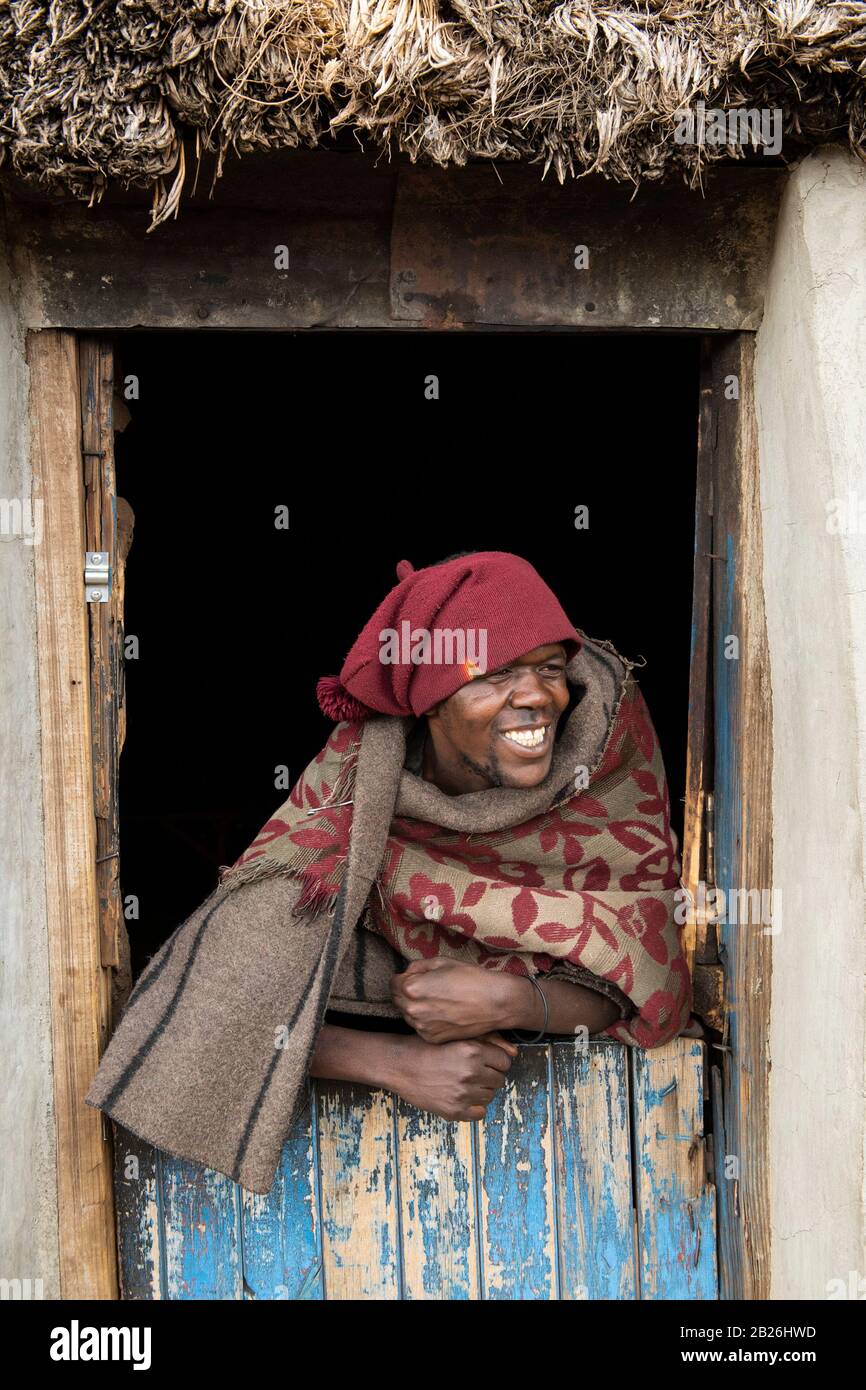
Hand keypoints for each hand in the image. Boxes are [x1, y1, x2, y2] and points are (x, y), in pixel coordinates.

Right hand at [388, 1031, 517, 1120]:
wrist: (400, 1065)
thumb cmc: (429, 1047)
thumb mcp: (458, 1036)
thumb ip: (490, 1040)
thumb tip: (515, 1052)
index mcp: (473, 1051)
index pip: (505, 1062)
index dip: (495, 1061)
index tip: (483, 1060)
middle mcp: (470, 1072)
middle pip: (499, 1080)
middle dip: (489, 1075)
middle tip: (470, 1071)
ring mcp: (463, 1094)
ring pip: (490, 1096)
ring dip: (481, 1090)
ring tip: (462, 1082)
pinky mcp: (454, 1111)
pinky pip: (480, 1113)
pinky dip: (474, 1107)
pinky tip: (460, 1096)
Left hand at [390, 957, 517, 1043]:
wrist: (494, 1003)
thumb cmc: (470, 978)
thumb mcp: (442, 962)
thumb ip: (417, 966)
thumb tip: (407, 973)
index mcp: (413, 988)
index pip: (393, 983)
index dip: (404, 978)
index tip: (416, 977)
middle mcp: (413, 1010)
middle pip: (398, 999)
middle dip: (407, 993)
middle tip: (428, 988)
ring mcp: (422, 1027)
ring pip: (408, 1014)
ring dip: (416, 1007)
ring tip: (438, 1001)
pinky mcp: (432, 1038)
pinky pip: (420, 1027)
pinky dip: (427, 1020)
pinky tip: (443, 1013)